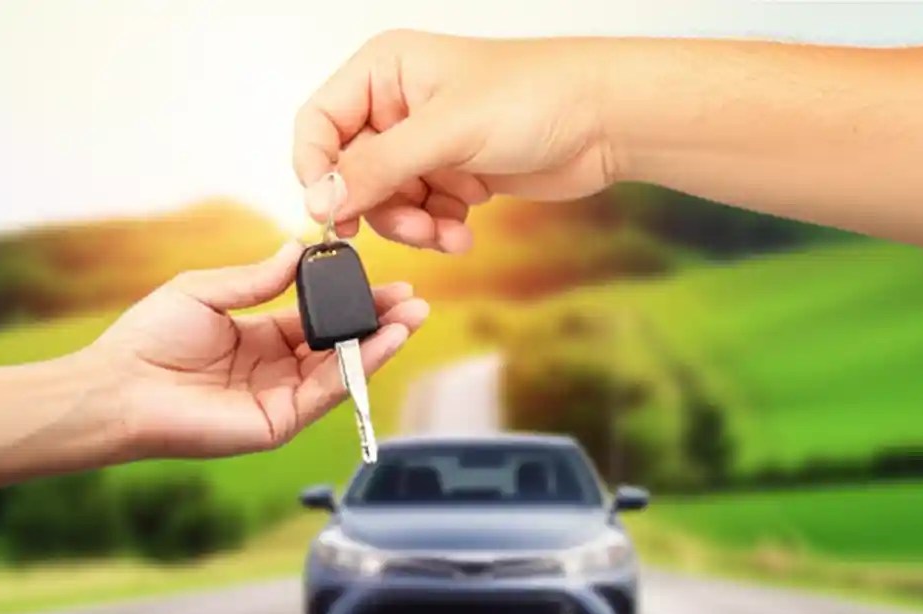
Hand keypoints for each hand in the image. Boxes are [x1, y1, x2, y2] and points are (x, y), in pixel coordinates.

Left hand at [89, 240, 427, 457]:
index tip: (386, 282)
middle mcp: (276, 370)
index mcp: (260, 338)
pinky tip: (380, 342)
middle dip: (378, 323)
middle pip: (340, 345)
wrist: (118, 385)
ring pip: (341, 370)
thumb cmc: (148, 339)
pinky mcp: (277, 423)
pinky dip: (356, 368)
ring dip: (379, 345)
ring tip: (411, 319)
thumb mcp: (208, 291)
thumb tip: (299, 247)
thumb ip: (258, 277)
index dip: (353, 302)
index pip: (320, 318)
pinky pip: (325, 393)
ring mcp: (279, 398)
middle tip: (415, 302)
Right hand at [294, 31, 615, 252]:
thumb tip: (321, 198)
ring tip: (447, 233)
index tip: (331, 213)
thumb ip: (378, 167)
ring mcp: (425, 143)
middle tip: (415, 228)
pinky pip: (422, 213)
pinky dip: (437, 229)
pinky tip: (463, 233)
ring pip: (387, 201)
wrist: (605, 120)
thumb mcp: (446, 131)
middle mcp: (396, 105)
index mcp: (382, 71)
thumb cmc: (537, 95)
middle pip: (351, 173)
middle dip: (381, 208)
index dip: (317, 172)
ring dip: (413, 226)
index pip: (318, 125)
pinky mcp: (452, 174)